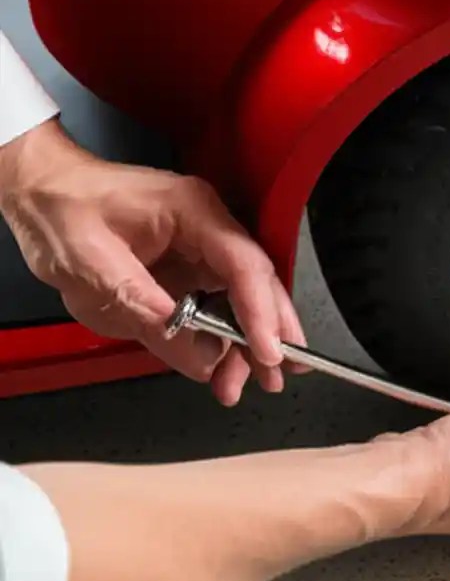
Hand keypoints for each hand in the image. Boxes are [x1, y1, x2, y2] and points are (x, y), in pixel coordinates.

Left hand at [0, 120, 305, 404]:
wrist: (41, 195)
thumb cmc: (64, 209)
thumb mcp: (89, 258)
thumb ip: (139, 301)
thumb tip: (187, 343)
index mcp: (193, 212)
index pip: (243, 265)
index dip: (260, 311)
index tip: (267, 350)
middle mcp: (208, 233)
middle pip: (256, 286)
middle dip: (270, 333)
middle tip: (276, 375)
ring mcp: (200, 256)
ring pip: (239, 305)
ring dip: (243, 348)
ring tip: (236, 386)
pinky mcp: (187, 278)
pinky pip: (213, 314)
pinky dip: (218, 345)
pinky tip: (220, 372)